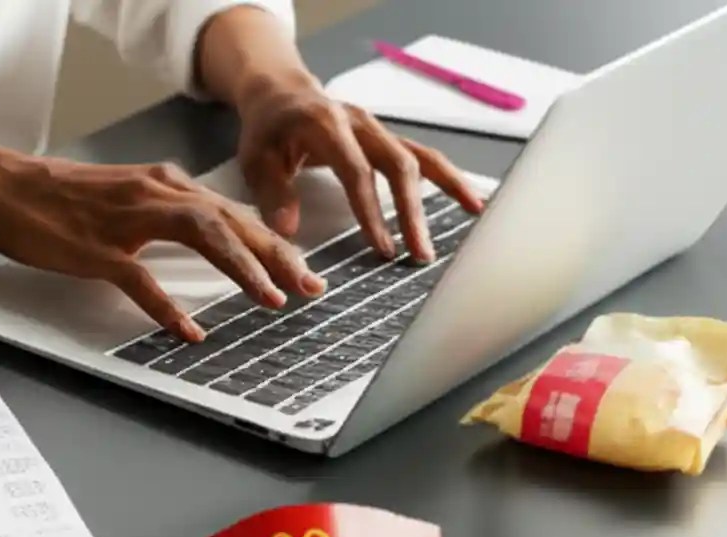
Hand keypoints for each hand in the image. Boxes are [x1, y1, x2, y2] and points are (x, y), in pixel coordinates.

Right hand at [0, 155, 326, 341]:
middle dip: (277, 255)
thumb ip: (172, 214)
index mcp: (166, 184)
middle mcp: (156, 193)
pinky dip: (168, 306)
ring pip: (201, 235)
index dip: (276, 243)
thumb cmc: (64, 201)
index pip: (235, 213)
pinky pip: (141, 278)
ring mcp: (127, 219)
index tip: (306, 270)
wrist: (5, 189)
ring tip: (269, 300)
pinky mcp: (97, 248)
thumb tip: (216, 239)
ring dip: (240, 268)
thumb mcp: (130, 198)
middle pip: (232, 221)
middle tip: (309, 287)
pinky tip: (189, 330)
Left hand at [236, 74, 484, 262]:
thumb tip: (288, 231)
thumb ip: (272, 192)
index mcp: (326, 125)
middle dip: (411, 211)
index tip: (380, 247)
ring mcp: (378, 128)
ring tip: (472, 217)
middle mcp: (360, 123)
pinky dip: (448, 177)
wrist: (281, 92)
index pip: (355, 170)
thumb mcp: (255, 159)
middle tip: (419, 253)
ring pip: (419, 156)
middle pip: (397, 164)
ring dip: (445, 189)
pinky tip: (471, 200)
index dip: (370, 209)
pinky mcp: (388, 137)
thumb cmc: (267, 129)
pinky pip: (423, 155)